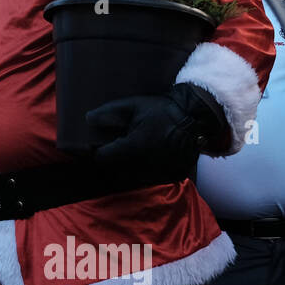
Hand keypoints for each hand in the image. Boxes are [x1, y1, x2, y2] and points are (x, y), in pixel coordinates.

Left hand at [87, 83, 227, 185]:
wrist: (197, 117)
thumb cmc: (163, 110)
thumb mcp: (134, 106)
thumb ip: (108, 112)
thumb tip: (87, 119)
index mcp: (133, 148)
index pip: (102, 158)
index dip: (95, 152)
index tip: (95, 145)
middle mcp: (145, 165)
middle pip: (115, 170)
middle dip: (111, 159)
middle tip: (113, 146)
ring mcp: (159, 173)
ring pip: (132, 177)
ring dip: (126, 167)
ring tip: (132, 151)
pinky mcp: (171, 176)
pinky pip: (150, 178)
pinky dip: (145, 171)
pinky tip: (148, 156)